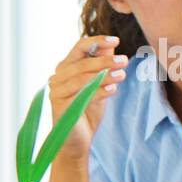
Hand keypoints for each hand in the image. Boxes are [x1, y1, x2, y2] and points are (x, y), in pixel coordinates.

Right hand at [44, 35, 126, 181]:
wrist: (76, 141)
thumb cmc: (87, 112)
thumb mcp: (99, 86)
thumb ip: (102, 67)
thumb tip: (111, 45)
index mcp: (66, 68)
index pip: (79, 48)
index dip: (96, 41)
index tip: (115, 39)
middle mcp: (57, 77)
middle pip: (81, 62)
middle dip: (104, 59)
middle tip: (125, 61)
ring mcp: (56, 91)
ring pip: (81, 77)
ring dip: (104, 74)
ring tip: (123, 74)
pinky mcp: (60, 106)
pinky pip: (81, 95)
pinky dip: (98, 90)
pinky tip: (114, 89)